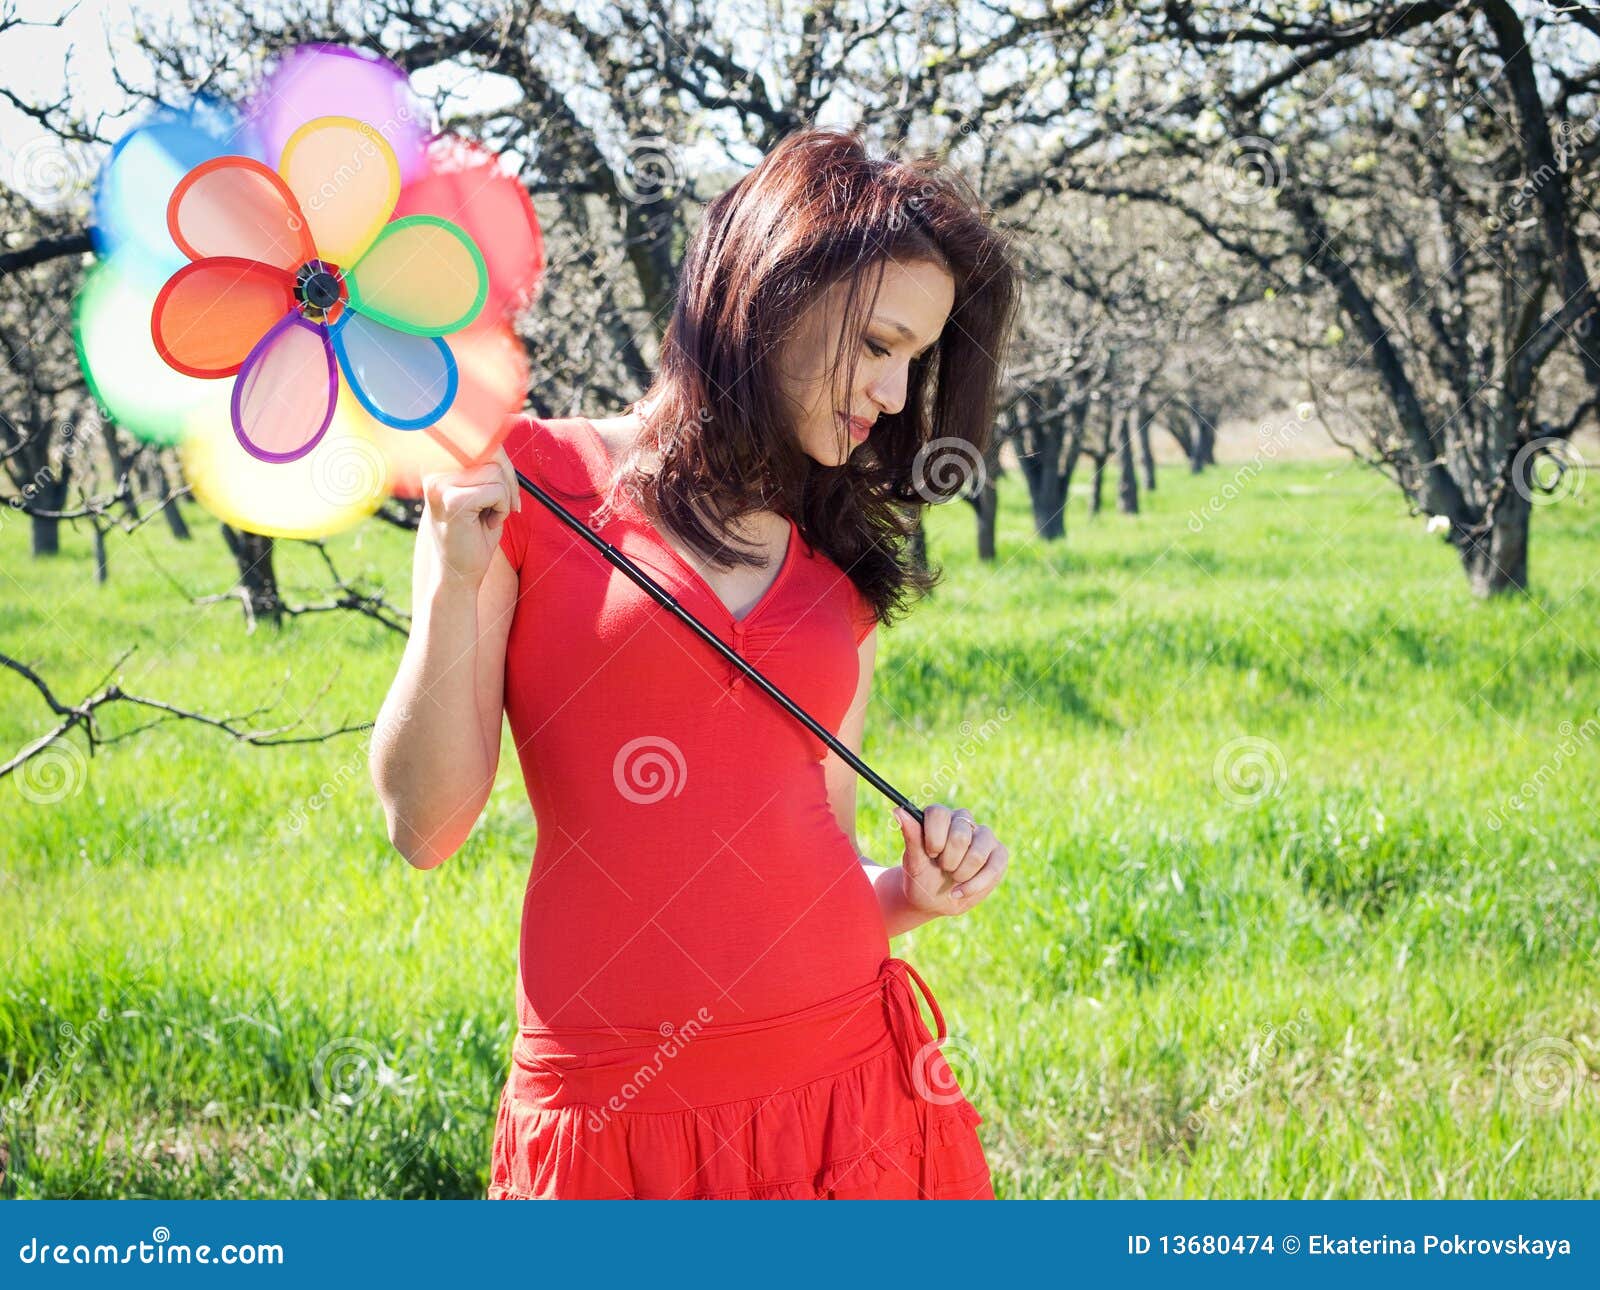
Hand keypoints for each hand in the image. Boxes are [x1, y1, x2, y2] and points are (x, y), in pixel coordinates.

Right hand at [419, 446, 520, 585]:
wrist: (459, 575)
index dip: (502, 462)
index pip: (479, 440)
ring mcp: (439, 485)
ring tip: (486, 518)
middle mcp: (433, 470)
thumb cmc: (474, 534)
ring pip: (496, 472)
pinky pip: (496, 492)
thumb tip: (500, 433)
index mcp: (437, 464)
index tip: (507, 490)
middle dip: (509, 480)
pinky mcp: (451, 501)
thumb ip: (485, 465)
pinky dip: (501, 510)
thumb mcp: (480, 492)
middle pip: (490, 452)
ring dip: (503, 499)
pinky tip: (486, 525)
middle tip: (508, 507)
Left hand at [892, 802, 1008, 917]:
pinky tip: (961, 891)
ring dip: (961, 874)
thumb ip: (911, 836)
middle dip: (948, 861)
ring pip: (978, 853)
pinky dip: (975, 885)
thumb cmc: (921, 877)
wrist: (934, 900)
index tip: (930, 854)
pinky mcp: (999, 854)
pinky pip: (994, 868)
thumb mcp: (913, 861)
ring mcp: (984, 836)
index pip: (938, 813)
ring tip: (953, 879)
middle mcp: (963, 821)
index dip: (934, 838)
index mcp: (939, 817)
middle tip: (942, 868)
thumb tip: (898, 810)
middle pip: (960, 835)